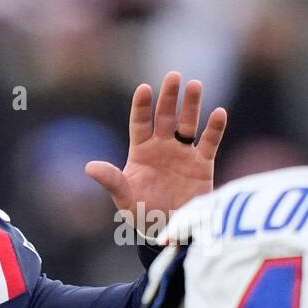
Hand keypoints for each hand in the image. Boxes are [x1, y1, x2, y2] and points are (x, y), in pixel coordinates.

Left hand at [85, 72, 227, 235]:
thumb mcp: (124, 198)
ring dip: (192, 105)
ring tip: (195, 85)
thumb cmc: (141, 214)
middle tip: (173, 76)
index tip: (144, 88)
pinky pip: (209, 142)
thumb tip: (89, 167)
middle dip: (169, 97)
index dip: (142, 106)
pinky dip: (214, 129)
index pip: (141, 123)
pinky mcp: (202, 165)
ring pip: (188, 124)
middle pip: (165, 117)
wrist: (167, 231)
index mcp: (141, 152)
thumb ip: (111, 180)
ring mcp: (183, 154)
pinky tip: (218, 113)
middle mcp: (162, 148)